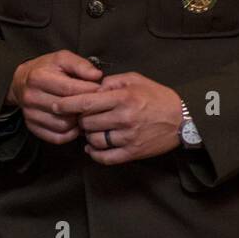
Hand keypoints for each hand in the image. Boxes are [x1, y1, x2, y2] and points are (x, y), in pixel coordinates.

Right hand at [7, 50, 103, 143]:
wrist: (21, 81)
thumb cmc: (46, 68)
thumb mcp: (62, 58)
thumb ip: (81, 65)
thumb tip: (97, 76)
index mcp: (38, 78)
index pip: (69, 89)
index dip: (89, 90)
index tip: (100, 89)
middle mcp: (31, 97)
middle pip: (66, 109)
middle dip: (84, 107)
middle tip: (94, 103)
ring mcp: (30, 114)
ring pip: (63, 125)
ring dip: (78, 121)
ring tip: (83, 112)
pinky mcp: (32, 127)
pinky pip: (57, 137)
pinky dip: (70, 134)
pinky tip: (75, 124)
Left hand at [53, 72, 183, 163]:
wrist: (183, 119)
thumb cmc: (158, 97)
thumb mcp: (136, 80)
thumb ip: (111, 82)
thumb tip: (91, 88)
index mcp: (123, 98)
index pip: (86, 102)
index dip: (67, 104)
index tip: (55, 106)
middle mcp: (123, 118)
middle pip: (87, 123)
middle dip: (81, 120)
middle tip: (83, 118)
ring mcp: (128, 137)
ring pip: (94, 140)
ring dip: (89, 136)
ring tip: (93, 130)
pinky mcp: (132, 152)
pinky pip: (106, 157)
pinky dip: (95, 154)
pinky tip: (93, 148)